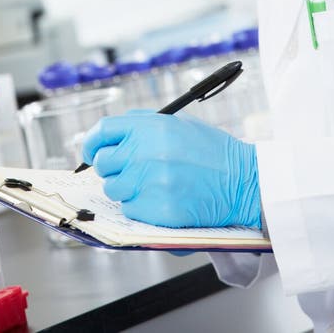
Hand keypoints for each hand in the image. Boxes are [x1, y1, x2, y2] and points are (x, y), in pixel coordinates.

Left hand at [82, 111, 260, 228]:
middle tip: (131, 170)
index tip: (90, 151)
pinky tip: (163, 199)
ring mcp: (149, 183)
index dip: (91, 142)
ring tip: (153, 184)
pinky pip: (130, 211)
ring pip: (113, 189)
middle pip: (103, 163)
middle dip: (112, 167)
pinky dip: (141, 208)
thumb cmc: (211, 151)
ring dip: (126, 189)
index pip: (103, 131)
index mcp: (149, 127)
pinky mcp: (156, 211)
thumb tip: (108, 135)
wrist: (243, 181)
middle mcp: (145, 153)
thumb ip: (142, 124)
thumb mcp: (177, 123)